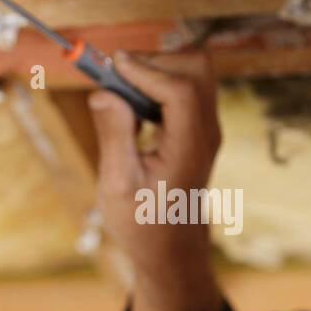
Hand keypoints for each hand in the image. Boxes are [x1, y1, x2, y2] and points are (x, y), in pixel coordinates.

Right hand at [88, 49, 226, 310]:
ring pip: (195, 72)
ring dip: (157, 69)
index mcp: (190, 148)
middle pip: (196, 69)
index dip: (146, 69)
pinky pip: (186, 87)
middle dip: (153, 62)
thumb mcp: (117, 186)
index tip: (112, 65)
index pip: (181, 89)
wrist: (171, 248)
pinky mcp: (198, 128)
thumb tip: (103, 93)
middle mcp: (206, 133)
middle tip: (114, 77)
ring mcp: (206, 129)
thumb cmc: (143, 224)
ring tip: (122, 91)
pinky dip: (159, 82)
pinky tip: (133, 105)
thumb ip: (113, 136)